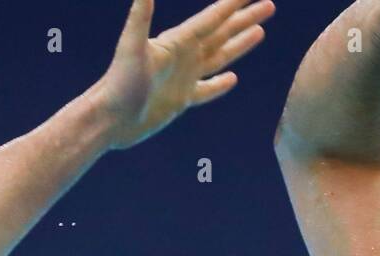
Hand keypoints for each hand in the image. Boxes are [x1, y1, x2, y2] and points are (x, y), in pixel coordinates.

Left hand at [95, 0, 275, 148]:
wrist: (110, 120)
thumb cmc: (118, 84)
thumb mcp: (131, 47)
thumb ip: (140, 16)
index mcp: (177, 41)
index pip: (212, 18)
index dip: (233, 3)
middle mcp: (183, 56)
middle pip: (222, 32)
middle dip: (245, 18)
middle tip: (270, 5)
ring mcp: (183, 78)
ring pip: (219, 57)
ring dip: (239, 44)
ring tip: (260, 31)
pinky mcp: (181, 101)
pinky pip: (206, 90)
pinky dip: (220, 84)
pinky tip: (232, 78)